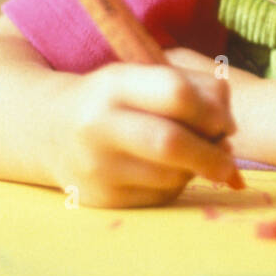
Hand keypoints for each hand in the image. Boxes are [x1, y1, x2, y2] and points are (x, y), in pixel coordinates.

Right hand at [46, 61, 236, 207]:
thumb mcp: (144, 76)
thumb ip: (195, 87)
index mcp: (114, 84)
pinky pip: (159, 197)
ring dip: (196, 171)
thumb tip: (229, 127)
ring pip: (171, 176)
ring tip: (194, 159)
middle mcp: (99, 125)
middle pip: (171, 143)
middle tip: (228, 160)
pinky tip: (167, 172)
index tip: (227, 122)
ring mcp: (96, 166)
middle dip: (212, 154)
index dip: (213, 110)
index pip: (176, 93)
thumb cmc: (114, 99)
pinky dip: (176, 186)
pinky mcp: (101, 198)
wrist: (46, 130)